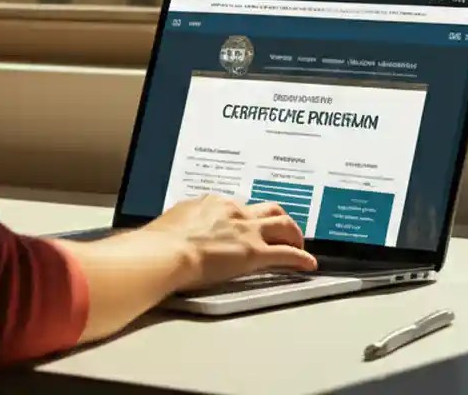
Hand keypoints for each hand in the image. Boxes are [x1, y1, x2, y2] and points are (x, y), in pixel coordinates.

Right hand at [143, 194, 317, 290]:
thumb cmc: (159, 243)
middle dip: (279, 219)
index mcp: (213, 203)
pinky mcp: (255, 253)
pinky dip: (301, 258)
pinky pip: (287, 254)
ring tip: (300, 243)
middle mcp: (234, 211)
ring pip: (283, 225)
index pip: (238, 207)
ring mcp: (246, 231)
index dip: (247, 217)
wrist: (164, 254)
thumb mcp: (173, 221)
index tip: (248, 224)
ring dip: (294, 234)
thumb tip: (179, 228)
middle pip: (268, 209)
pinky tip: (308, 264)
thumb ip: (184, 222)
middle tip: (285, 230)